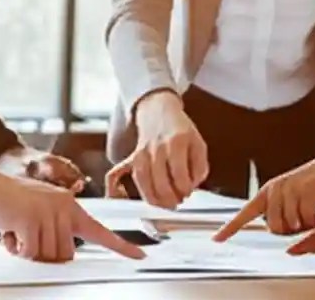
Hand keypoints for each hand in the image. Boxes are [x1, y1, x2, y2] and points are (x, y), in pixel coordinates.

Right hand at [0, 145, 144, 262]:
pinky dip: (14, 248)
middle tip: (25, 237)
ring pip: (47, 257)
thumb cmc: (4, 201)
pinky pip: (28, 253)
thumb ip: (53, 230)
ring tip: (15, 230)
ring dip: (27, 251)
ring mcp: (48, 212)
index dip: (121, 246)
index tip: (141, 255)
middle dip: (44, 255)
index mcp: (68, 205)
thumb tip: (62, 256)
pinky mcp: (30, 219)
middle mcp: (63, 207)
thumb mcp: (36, 213)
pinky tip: (7, 230)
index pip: (100, 230)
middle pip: (66, 255)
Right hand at [104, 91, 207, 208]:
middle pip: (161, 184)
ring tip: (163, 203)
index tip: (188, 191)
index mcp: (176, 143)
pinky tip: (121, 196)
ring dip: (154, 199)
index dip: (186, 189)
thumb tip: (191, 187)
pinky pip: (116, 173)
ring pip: (143, 183)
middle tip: (177, 200)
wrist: (159, 111)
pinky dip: (114, 188)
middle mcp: (156, 148)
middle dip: (172, 198)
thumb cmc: (180, 131)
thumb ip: (200, 167)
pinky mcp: (130, 158)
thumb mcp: (198, 144)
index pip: (180, 177)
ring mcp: (140, 153)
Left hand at [214, 152, 314, 240]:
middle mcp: (274, 189)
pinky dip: (314, 221)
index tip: (217, 239)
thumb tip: (274, 229)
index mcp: (268, 190)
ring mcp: (288, 190)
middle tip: (303, 219)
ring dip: (303, 225)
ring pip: (289, 226)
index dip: (231, 228)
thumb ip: (279, 209)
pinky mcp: (304, 192)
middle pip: (273, 228)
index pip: (245, 212)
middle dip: (289, 230)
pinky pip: (305, 221)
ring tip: (312, 212)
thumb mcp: (292, 194)